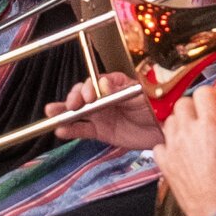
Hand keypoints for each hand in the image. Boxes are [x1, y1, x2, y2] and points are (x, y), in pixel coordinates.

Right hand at [46, 71, 160, 147]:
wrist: (164, 128)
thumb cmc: (154, 106)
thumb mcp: (138, 94)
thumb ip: (119, 90)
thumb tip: (102, 83)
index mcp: (111, 85)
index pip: (93, 83)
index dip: (87, 88)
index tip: (87, 96)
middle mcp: (103, 99)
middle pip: (81, 96)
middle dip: (72, 99)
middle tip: (69, 105)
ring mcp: (101, 116)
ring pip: (78, 113)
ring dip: (64, 113)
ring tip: (51, 113)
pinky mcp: (101, 132)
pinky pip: (83, 130)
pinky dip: (72, 131)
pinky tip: (61, 130)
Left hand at [157, 83, 215, 215]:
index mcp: (211, 125)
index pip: (204, 92)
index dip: (215, 99)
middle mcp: (188, 132)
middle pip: (184, 103)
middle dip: (197, 109)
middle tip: (211, 123)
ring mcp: (174, 148)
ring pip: (170, 121)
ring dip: (183, 124)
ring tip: (198, 136)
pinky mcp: (166, 164)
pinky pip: (160, 145)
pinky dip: (169, 146)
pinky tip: (184, 153)